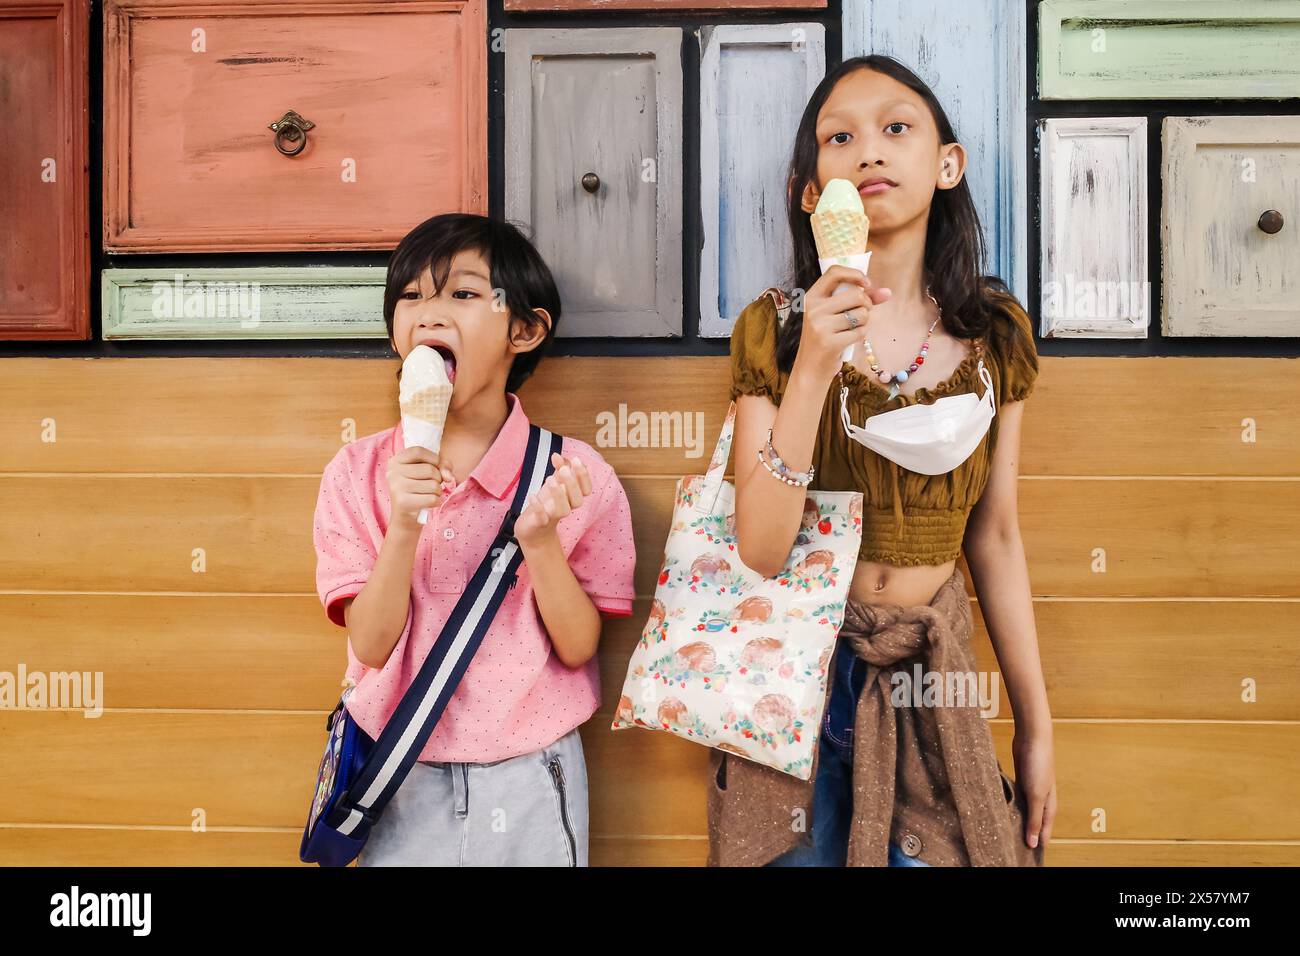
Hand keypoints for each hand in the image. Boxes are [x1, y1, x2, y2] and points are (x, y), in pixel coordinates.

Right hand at [386, 445, 455, 532]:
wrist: (405, 518)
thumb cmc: (418, 491)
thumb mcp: (427, 473)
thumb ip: (441, 466)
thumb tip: (448, 475)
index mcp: (395, 461)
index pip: (418, 451)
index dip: (434, 459)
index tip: (436, 468)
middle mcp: (392, 472)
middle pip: (429, 469)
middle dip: (438, 479)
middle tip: (429, 487)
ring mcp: (396, 487)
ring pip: (433, 485)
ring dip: (437, 492)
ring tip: (428, 495)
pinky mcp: (402, 502)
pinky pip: (432, 498)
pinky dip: (436, 502)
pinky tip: (428, 504)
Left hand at [513, 452, 591, 547]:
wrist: (533, 528)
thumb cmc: (547, 503)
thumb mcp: (554, 483)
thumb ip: (558, 468)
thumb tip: (556, 455)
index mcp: (572, 497)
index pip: (586, 489)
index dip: (583, 476)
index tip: (576, 460)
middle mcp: (566, 508)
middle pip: (578, 500)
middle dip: (572, 484)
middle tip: (562, 470)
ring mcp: (553, 517)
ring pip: (563, 510)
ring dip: (558, 494)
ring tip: (550, 479)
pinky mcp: (540, 524)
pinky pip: (542, 518)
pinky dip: (538, 508)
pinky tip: (533, 495)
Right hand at [792, 264, 892, 384]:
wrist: (810, 368)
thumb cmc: (825, 337)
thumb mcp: (835, 315)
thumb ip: (860, 300)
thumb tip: (887, 292)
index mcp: (812, 297)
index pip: (834, 272)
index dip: (855, 274)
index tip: (867, 284)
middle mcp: (814, 308)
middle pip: (856, 294)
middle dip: (867, 304)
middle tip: (861, 314)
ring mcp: (821, 326)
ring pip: (861, 314)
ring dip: (864, 322)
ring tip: (851, 329)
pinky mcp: (830, 342)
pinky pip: (861, 332)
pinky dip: (860, 335)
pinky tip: (849, 340)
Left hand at [1011, 729, 1056, 850]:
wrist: (1032, 738)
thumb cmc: (1038, 765)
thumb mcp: (1036, 796)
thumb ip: (1034, 819)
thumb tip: (1034, 843)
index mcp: (1049, 805)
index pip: (1044, 830)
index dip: (1039, 842)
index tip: (1030, 856)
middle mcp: (1041, 798)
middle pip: (1034, 821)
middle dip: (1027, 833)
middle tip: (1016, 847)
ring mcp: (1030, 788)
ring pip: (1024, 810)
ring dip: (1017, 819)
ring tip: (1007, 832)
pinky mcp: (1020, 779)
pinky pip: (1016, 797)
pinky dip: (1011, 805)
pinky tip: (1002, 810)